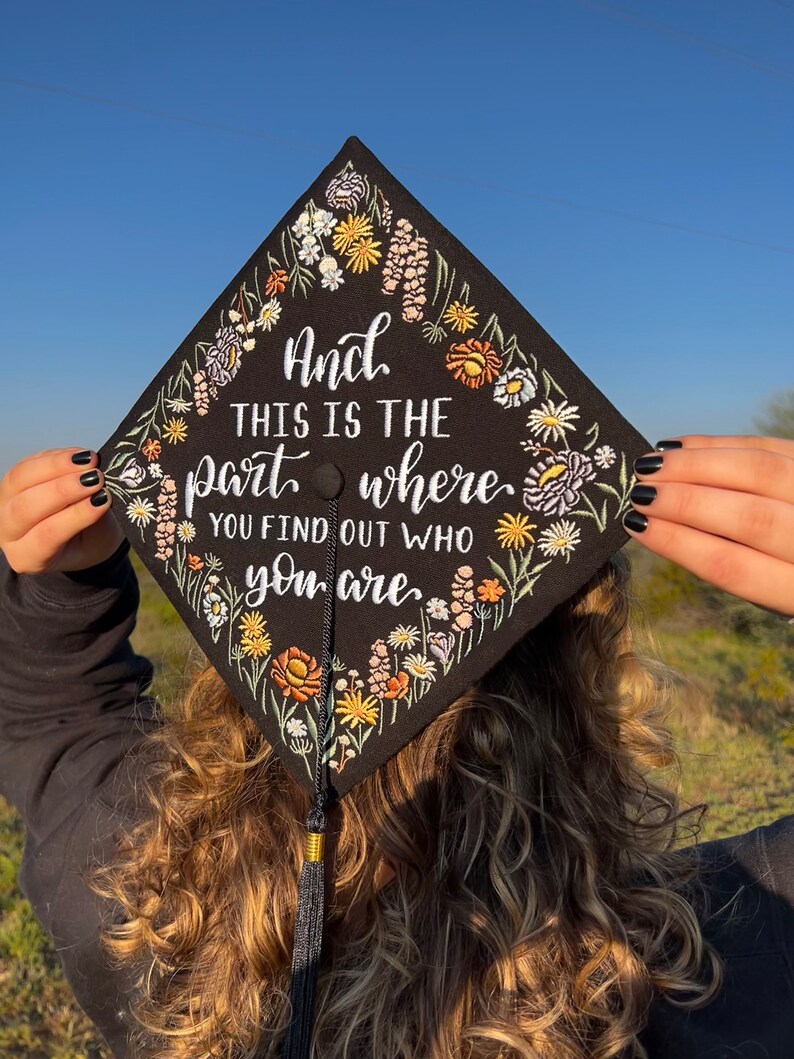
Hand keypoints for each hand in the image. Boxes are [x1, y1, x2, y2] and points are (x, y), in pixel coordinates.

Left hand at [0, 448, 125, 574]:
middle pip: (26, 507)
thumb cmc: (88, 541)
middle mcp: (8, 533)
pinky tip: (81, 456)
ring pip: (21, 479)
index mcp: (28, 558)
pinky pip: (28, 464)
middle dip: (63, 489)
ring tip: (89, 460)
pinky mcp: (11, 482)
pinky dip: (56, 457)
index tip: (103, 499)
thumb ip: (95, 518)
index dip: (75, 515)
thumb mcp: (98, 540)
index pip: (47, 535)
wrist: (77, 535)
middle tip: (95, 478)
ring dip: (57, 466)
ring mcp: (4, 505)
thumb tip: (101, 489)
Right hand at [623, 435, 793, 619]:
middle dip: (685, 501)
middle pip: (750, 518)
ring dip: (697, 465)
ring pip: (761, 471)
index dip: (680, 544)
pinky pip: (768, 445)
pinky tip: (679, 447)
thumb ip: (730, 561)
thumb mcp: (772, 592)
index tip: (635, 525)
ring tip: (649, 465)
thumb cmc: (793, 573)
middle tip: (637, 491)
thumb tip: (659, 521)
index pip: (733, 567)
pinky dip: (720, 444)